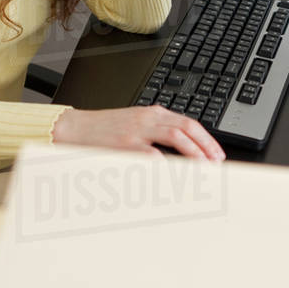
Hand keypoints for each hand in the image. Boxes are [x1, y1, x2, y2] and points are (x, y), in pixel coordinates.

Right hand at [52, 104, 225, 161]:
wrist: (73, 129)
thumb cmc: (103, 131)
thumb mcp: (134, 125)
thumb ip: (157, 132)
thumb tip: (183, 148)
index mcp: (151, 113)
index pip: (187, 122)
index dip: (206, 139)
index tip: (215, 154)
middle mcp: (147, 118)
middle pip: (187, 127)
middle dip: (206, 146)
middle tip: (216, 163)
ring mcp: (136, 131)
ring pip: (176, 137)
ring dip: (194, 153)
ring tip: (203, 168)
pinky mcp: (124, 144)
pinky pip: (152, 154)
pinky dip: (166, 163)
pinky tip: (175, 173)